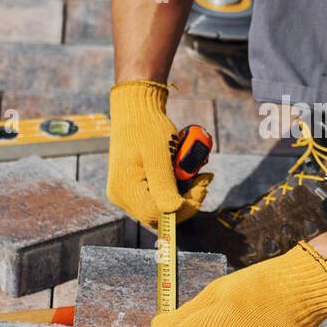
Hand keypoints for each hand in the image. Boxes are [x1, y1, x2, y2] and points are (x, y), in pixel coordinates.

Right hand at [106, 80, 211, 228]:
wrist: (136, 112)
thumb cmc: (147, 129)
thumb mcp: (159, 155)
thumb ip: (165, 186)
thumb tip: (173, 212)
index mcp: (125, 190)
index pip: (160, 215)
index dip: (187, 206)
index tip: (203, 184)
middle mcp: (123, 197)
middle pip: (162, 215)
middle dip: (188, 200)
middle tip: (203, 179)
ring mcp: (127, 195)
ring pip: (163, 208)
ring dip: (185, 194)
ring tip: (197, 172)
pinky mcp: (135, 189)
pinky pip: (160, 198)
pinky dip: (177, 188)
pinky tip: (184, 172)